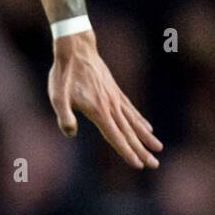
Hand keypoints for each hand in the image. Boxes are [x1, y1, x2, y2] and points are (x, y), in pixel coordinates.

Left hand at [48, 31, 162, 168]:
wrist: (76, 49)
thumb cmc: (63, 74)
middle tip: (155, 165)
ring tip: (158, 148)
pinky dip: (140, 120)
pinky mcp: (115, 91)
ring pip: (133, 121)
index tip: (138, 165)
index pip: (115, 136)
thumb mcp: (56, 95)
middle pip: (128, 132)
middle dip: (141, 150)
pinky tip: (148, 127)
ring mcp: (115, 98)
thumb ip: (64, 115)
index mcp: (98, 110)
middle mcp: (111, 106)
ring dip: (145, 136)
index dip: (126, 151)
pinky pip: (131, 109)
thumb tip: (70, 133)